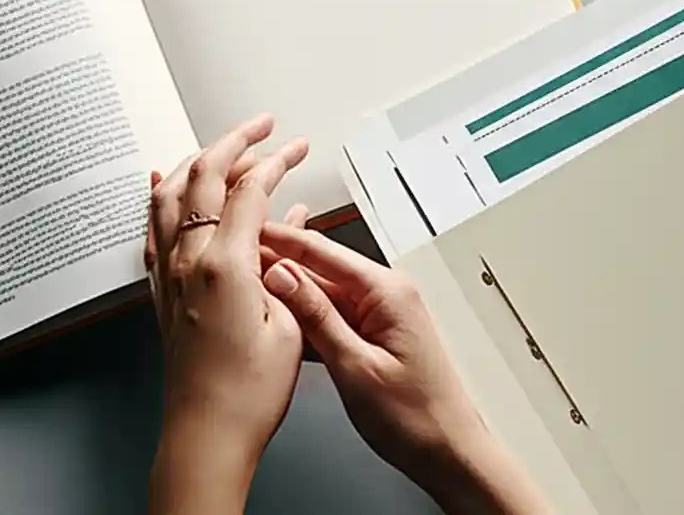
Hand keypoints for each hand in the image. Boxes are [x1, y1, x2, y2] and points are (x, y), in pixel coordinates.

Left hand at [146, 115, 308, 514]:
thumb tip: (289, 235)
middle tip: (261, 127)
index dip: (276, 161)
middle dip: (235, 141)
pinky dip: (161, 197)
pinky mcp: (160, 292)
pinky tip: (163, 186)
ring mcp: (168, 274)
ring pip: (170, 193)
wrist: (206, 434)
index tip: (295, 148)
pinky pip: (152, 227)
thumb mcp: (289, 325)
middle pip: (204, 176)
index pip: (249, 189)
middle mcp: (188, 260)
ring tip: (219, 147)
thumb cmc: (246, 393)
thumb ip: (286, 269)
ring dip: (196, 161)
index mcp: (224, 264)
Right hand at [259, 223, 550, 514]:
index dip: (279, 238)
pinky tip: (278, 323)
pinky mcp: (374, 336)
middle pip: (320, 268)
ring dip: (287, 293)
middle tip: (233, 260)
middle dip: (277, 262)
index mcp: (387, 291)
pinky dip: (304, 320)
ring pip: (322, 294)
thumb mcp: (355, 366)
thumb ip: (317, 316)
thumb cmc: (417, 419)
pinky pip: (332, 317)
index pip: (321, 250)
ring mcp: (380, 315)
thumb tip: (283, 275)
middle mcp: (386, 295)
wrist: (449, 455)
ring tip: (245, 289)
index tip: (245, 229)